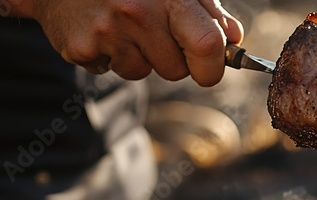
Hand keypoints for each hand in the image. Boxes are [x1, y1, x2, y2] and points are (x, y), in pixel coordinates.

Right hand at [27, 0, 243, 85]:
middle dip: (173, 61)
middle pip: (177, 70)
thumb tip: (234, 40)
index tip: (210, 66)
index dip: (214, 66)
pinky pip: (112, 71)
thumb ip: (207, 10)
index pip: (208, 45)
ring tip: (121, 25)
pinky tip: (100, 29)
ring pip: (144, 72)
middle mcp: (137, 12)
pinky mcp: (82, 48)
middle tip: (153, 33)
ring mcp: (107, 32)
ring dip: (138, 57)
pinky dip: (109, 57)